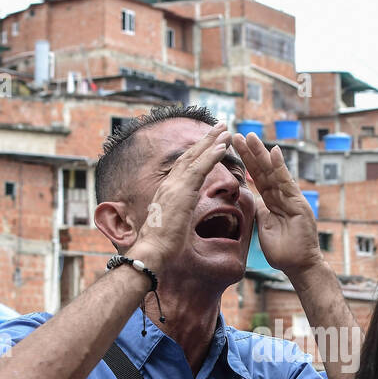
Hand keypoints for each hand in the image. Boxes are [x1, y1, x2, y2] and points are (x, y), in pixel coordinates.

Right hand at [130, 123, 230, 275]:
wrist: (152, 252)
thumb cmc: (161, 248)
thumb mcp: (173, 228)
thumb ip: (179, 219)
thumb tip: (184, 222)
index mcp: (167, 192)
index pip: (184, 167)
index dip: (197, 153)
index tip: (209, 143)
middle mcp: (169, 185)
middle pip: (189, 156)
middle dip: (206, 140)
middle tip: (220, 126)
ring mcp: (174, 186)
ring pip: (195, 157)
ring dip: (212, 142)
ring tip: (226, 129)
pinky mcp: (182, 192)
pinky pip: (199, 168)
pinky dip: (212, 155)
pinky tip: (223, 146)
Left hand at [230, 131, 320, 277]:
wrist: (298, 266)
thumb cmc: (282, 252)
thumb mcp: (263, 227)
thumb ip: (259, 212)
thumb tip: (251, 201)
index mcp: (272, 201)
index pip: (257, 178)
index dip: (246, 163)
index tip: (233, 148)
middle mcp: (282, 196)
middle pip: (264, 171)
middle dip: (251, 153)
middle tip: (238, 135)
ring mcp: (291, 198)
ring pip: (274, 173)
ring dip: (262, 154)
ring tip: (251, 137)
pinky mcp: (299, 204)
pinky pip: (287, 183)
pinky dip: (281, 167)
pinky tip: (274, 152)